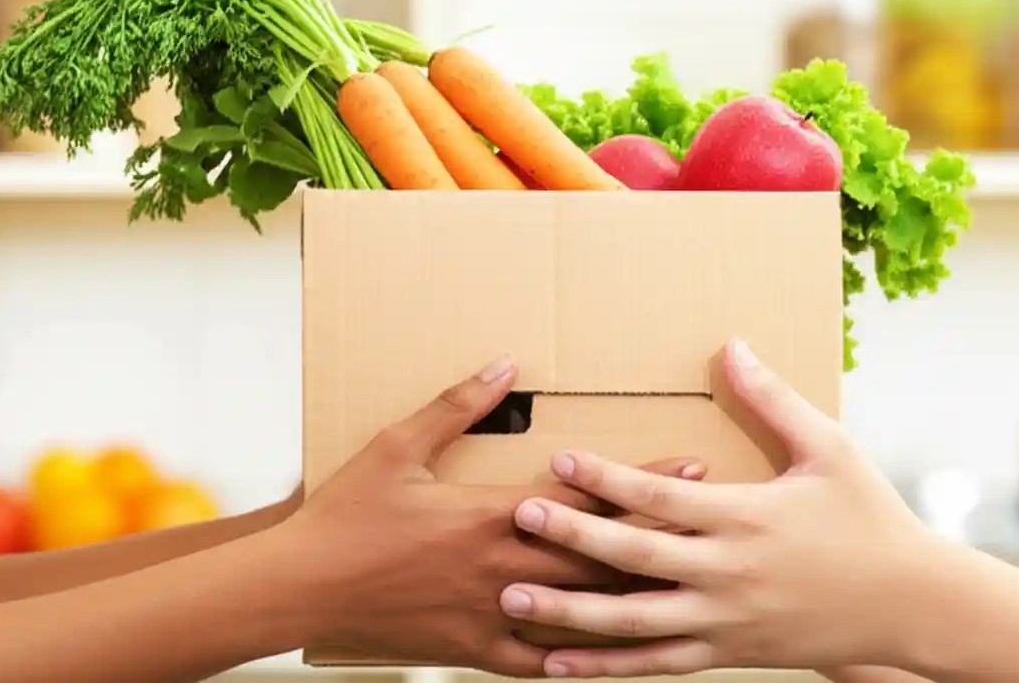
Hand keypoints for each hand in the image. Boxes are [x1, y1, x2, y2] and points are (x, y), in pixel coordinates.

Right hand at [267, 355, 706, 676]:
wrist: (302, 588)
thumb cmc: (346, 515)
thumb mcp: (397, 446)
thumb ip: (457, 405)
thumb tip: (507, 366)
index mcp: (490, 515)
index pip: (585, 498)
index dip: (643, 482)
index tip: (693, 467)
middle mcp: (504, 568)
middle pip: (603, 558)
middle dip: (663, 540)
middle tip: (717, 529)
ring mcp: (492, 615)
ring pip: (583, 614)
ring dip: (637, 600)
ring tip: (688, 591)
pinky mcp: (474, 652)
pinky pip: (540, 663)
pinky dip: (580, 659)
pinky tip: (614, 657)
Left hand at [497, 340, 938, 675]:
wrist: (910, 604)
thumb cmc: (869, 517)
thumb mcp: (828, 448)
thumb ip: (772, 399)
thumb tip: (731, 344)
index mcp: (747, 517)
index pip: (661, 497)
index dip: (606, 479)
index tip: (559, 461)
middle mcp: (728, 573)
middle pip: (635, 557)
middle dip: (572, 537)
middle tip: (518, 519)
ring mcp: (725, 620)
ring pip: (633, 622)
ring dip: (569, 611)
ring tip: (514, 598)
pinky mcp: (728, 653)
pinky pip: (656, 664)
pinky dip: (606, 667)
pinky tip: (557, 665)